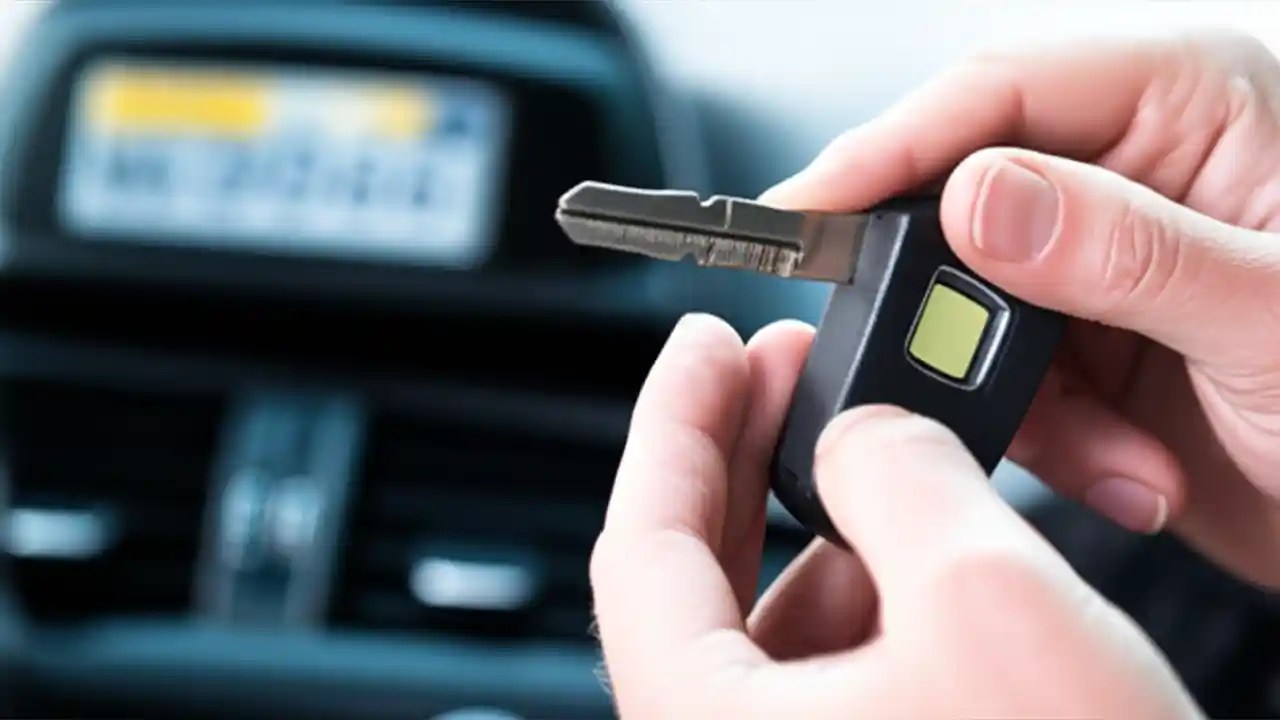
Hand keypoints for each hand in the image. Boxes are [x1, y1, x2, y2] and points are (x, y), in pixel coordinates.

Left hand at [590, 314, 1199, 717]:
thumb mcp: (987, 598)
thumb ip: (899, 474)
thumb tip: (865, 432)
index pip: (638, 541)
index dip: (670, 419)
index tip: (702, 344)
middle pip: (691, 576)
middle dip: (738, 454)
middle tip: (779, 366)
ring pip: (766, 623)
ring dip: (810, 523)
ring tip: (861, 453)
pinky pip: (825, 669)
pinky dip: (858, 595)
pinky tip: (906, 558)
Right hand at [761, 31, 1279, 588]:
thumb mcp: (1270, 312)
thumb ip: (1120, 248)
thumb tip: (974, 197)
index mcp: (1192, 102)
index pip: (1001, 90)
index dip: (891, 146)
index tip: (807, 209)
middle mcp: (1136, 170)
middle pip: (965, 199)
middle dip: (953, 302)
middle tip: (937, 367)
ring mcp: (1106, 263)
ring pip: (973, 308)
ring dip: (1023, 400)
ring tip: (1117, 457)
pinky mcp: (1090, 345)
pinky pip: (1007, 381)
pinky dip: (1052, 441)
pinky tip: (1136, 473)